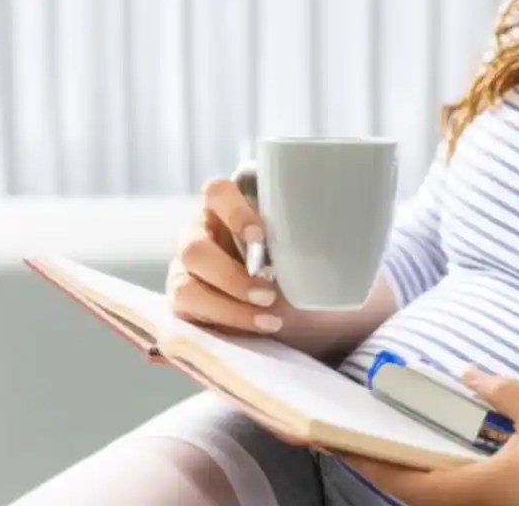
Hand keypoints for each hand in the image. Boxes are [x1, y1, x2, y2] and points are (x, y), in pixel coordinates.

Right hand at [168, 177, 291, 336]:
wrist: (291, 303)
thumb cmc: (294, 263)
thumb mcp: (296, 245)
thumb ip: (300, 237)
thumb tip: (334, 236)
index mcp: (224, 210)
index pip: (217, 194)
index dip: (234, 213)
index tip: (260, 236)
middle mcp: (198, 236)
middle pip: (194, 248)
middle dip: (232, 276)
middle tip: (270, 294)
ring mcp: (186, 272)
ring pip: (186, 286)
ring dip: (228, 307)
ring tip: (269, 316)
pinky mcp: (184, 304)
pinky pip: (190, 316)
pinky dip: (227, 321)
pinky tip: (259, 325)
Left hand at [340, 369, 518, 505]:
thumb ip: (502, 391)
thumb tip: (467, 374)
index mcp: (468, 489)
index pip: (398, 478)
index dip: (362, 457)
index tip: (332, 439)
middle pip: (406, 489)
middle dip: (377, 460)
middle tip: (351, 429)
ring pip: (428, 496)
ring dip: (404, 467)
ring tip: (385, 432)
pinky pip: (450, 496)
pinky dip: (432, 473)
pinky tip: (437, 448)